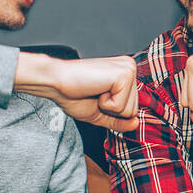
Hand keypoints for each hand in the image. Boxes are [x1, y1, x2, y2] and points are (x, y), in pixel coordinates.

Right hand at [15, 54, 138, 131]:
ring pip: (130, 110)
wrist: (56, 82)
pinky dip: (107, 105)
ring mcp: (128, 69)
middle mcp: (129, 67)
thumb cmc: (73, 94)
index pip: (132, 108)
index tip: (97, 97)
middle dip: (112, 110)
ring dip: (109, 107)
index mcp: (124, 73)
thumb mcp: (101, 113)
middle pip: (133, 110)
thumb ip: (120, 121)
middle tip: (95, 94)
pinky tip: (96, 89)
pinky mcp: (124, 74)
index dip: (112, 111)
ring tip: (95, 91)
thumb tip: (136, 124)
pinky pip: (122, 107)